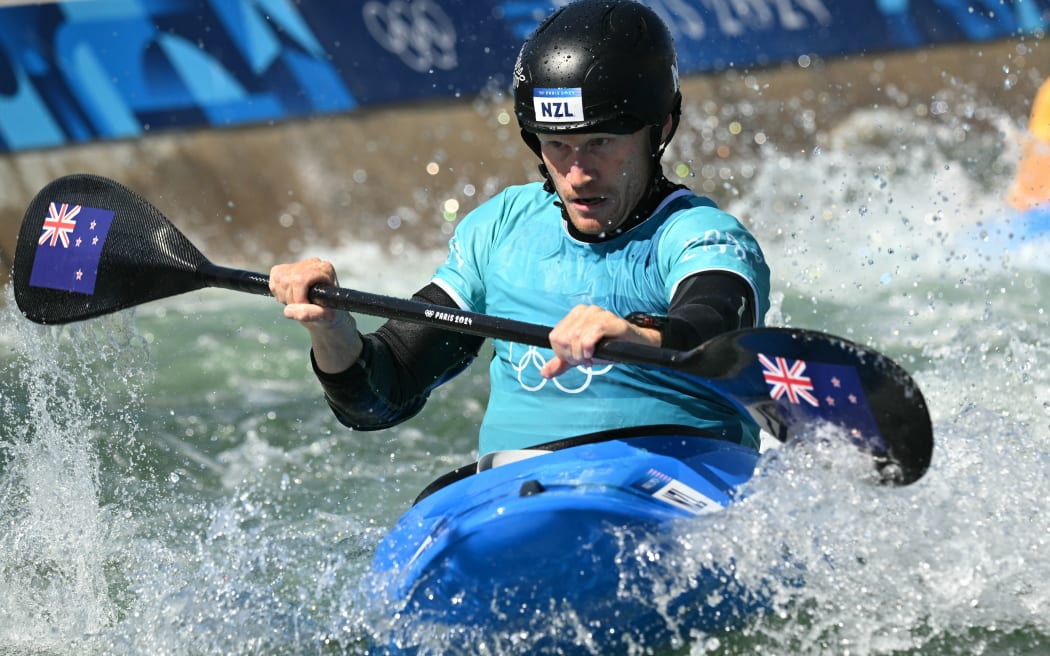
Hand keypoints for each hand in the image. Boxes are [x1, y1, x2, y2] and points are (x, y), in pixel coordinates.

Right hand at [270, 258, 361, 372]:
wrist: (327, 320)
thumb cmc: (331, 320)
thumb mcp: (325, 321)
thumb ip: (313, 315)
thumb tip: (294, 312)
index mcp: (325, 269)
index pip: (300, 278)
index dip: (298, 296)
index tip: (303, 308)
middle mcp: (315, 263)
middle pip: (287, 277)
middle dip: (290, 297)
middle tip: (301, 308)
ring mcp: (302, 264)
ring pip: (278, 277)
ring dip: (283, 294)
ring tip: (298, 304)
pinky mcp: (290, 269)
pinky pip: (273, 277)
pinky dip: (277, 290)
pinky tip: (290, 298)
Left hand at [541, 305, 660, 378]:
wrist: (634, 345)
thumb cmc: (608, 347)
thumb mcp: (581, 355)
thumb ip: (562, 362)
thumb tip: (544, 373)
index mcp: (574, 315)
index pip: (554, 338)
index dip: (564, 353)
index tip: (578, 358)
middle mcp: (584, 310)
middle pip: (563, 339)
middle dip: (573, 355)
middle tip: (586, 359)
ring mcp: (596, 313)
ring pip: (575, 338)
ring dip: (582, 354)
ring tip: (592, 356)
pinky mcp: (609, 320)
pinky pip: (589, 335)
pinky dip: (589, 348)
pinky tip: (594, 353)